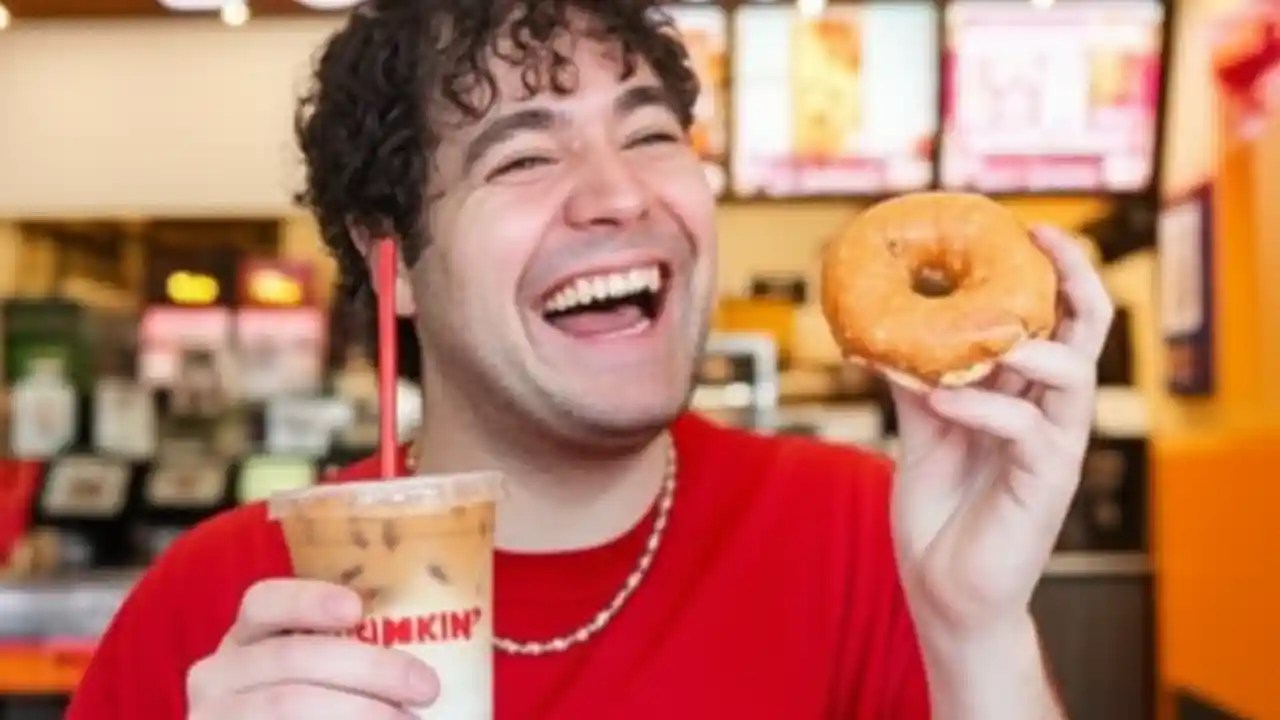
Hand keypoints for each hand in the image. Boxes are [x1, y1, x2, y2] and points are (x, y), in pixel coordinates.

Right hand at [186, 579, 438, 719]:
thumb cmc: (313, 702)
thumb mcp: (317, 673)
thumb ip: (351, 652)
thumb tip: (424, 658)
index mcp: (245, 639)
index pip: (263, 603)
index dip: (309, 600)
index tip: (356, 608)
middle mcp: (217, 675)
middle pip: (292, 658)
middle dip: (369, 670)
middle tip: (427, 686)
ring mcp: (216, 717)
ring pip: (290, 706)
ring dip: (361, 712)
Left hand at [889, 225, 1113, 636]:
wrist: (943, 593)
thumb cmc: (940, 513)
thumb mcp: (922, 434)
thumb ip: (915, 385)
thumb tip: (881, 336)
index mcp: (1028, 396)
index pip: (1057, 322)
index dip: (1052, 274)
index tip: (1024, 228)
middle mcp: (1051, 415)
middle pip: (1088, 333)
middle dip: (1072, 279)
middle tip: (1038, 238)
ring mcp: (1053, 450)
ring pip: (1074, 375)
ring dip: (1025, 344)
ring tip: (977, 331)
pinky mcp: (1044, 486)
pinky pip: (1027, 429)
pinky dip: (981, 406)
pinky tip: (939, 398)